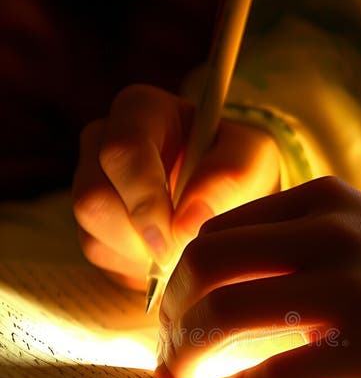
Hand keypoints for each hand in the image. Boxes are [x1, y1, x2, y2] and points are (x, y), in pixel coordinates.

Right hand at [72, 84, 279, 289]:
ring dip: (137, 255)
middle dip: (138, 237)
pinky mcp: (90, 225)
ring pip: (92, 232)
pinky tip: (163, 257)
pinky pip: (99, 255)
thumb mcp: (253, 162)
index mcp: (139, 111)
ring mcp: (90, 185)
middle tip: (180, 254)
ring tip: (177, 251)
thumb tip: (186, 223)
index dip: (145, 198)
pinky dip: (133, 267)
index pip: (123, 151)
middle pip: (93, 198)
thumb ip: (229, 178)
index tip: (177, 235)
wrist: (228, 200)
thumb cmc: (237, 170)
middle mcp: (102, 142)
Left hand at [156, 176, 360, 377]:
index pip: (215, 233)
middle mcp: (329, 235)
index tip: (172, 313)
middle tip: (168, 347)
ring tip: (183, 377)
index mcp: (318, 199)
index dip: (177, 279)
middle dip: (171, 314)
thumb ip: (281, 235)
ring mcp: (348, 289)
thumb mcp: (347, 224)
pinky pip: (277, 372)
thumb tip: (199, 276)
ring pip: (229, 316)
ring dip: (190, 354)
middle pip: (207, 266)